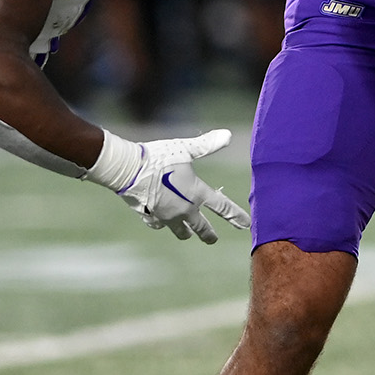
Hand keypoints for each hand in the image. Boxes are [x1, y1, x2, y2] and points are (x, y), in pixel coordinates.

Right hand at [108, 129, 249, 242]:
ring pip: (181, 231)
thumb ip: (207, 145)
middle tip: (213, 239)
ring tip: (188, 234)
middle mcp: (184, 209)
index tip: (246, 225)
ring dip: (186, 233)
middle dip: (209, 235)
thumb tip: (227, 135)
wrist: (128, 170)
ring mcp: (167, 216)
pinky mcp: (150, 217)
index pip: (222, 207)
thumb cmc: (158, 157)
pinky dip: (162, 223)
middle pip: (202, 228)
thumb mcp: (185, 149)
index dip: (236, 216)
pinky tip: (161, 221)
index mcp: (196, 193)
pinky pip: (159, 225)